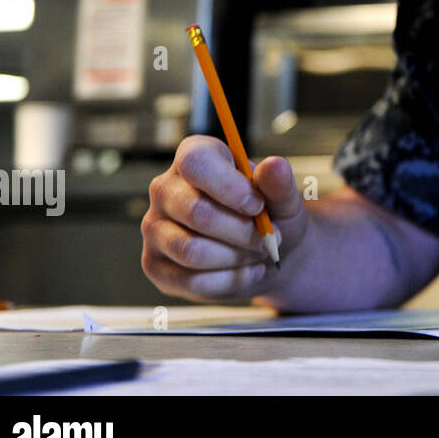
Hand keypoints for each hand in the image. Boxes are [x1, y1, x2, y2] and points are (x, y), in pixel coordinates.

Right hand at [141, 135, 308, 301]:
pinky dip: (230, 280)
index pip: (196, 163)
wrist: (265, 252)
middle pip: (196, 212)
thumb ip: (279, 184)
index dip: (229, 187)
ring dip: (237, 257)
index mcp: (194, 157)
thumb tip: (275, 166)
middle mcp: (165, 189)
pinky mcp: (155, 265)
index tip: (258, 206)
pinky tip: (248, 271)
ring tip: (259, 253)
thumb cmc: (270, 215)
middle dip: (243, 231)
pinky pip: (191, 280)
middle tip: (270, 238)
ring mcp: (155, 228)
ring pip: (192, 250)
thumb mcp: (283, 198)